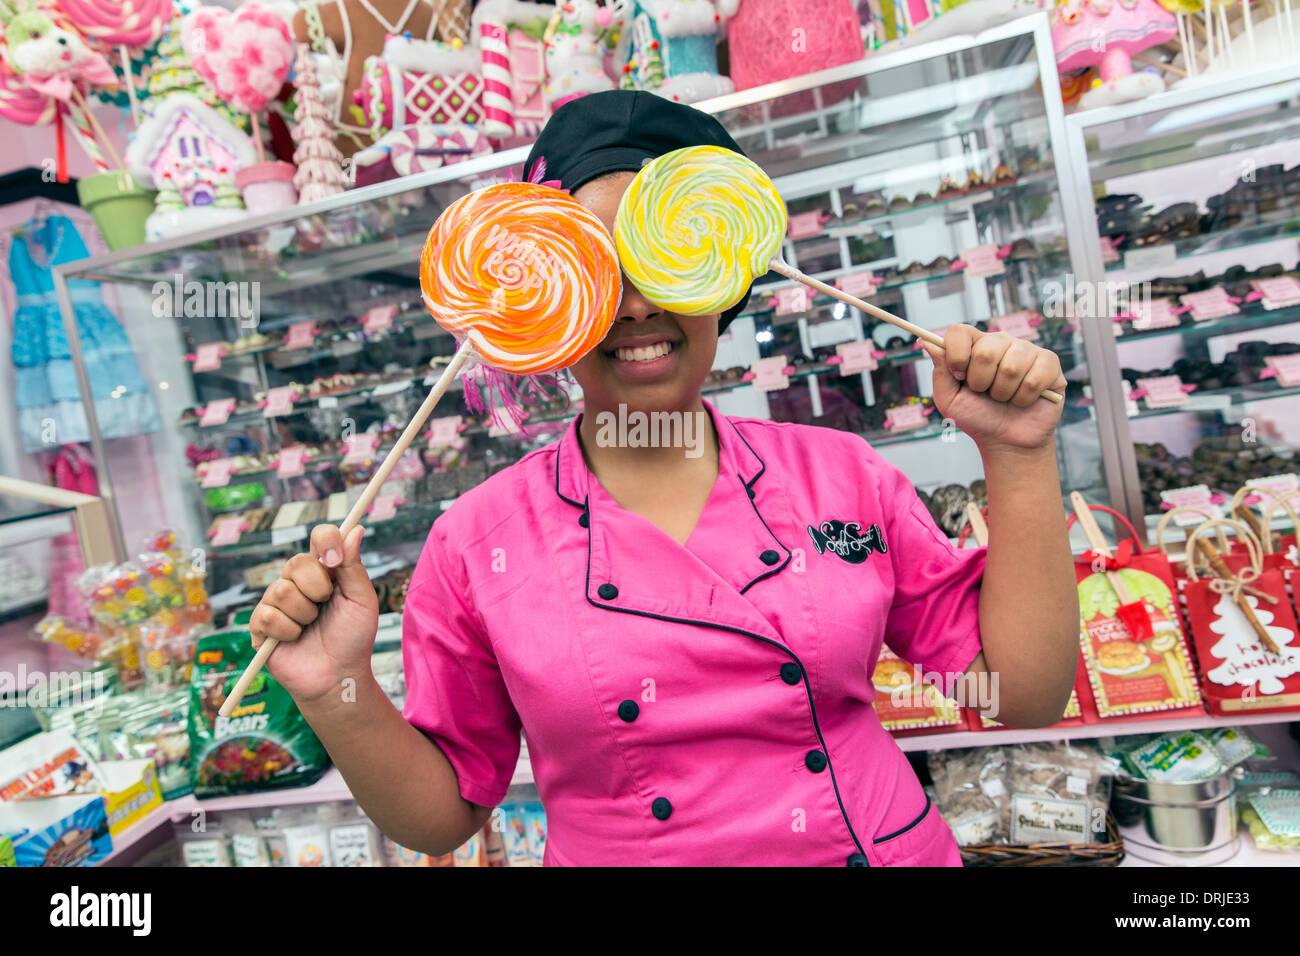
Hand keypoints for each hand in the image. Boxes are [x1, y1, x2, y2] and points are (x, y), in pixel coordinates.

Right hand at [249, 524, 378, 705]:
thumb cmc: (353, 638)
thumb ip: (354, 566)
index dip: (326, 541)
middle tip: (325, 607)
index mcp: (325, 570)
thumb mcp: (362, 600)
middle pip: (297, 562)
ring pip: (282, 591)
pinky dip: (288, 631)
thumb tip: (355, 529)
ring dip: (305, 614)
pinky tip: (295, 639)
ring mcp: (277, 602)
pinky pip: (268, 615)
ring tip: (311, 627)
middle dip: (318, 589)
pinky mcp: (260, 625)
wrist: (338, 675)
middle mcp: (298, 581)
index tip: (335, 560)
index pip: (320, 536)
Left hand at [921, 325, 1065, 451]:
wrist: (1006, 440)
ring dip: (1003, 393)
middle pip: (985, 351)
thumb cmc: (977, 416)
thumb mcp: (949, 399)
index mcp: (974, 345)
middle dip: (980, 383)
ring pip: (1011, 367)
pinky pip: (1034, 378)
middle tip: (985, 393)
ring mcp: (1027, 350)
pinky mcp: (1049, 363)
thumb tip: (926, 342)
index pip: (959, 332)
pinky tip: (1024, 400)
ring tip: (1004, 398)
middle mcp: (1000, 342)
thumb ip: (940, 370)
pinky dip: (1024, 398)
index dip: (956, 355)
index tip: (958, 377)